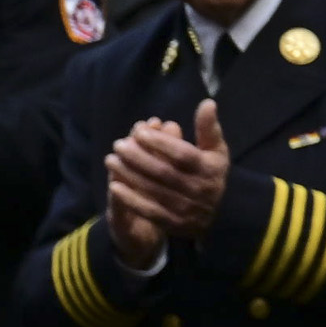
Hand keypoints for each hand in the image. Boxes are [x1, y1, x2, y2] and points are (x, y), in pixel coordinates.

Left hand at [102, 104, 228, 265]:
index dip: (160, 142)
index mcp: (211, 169)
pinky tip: (114, 186)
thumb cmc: (208, 174)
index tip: (139, 131)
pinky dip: (131, 198)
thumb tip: (207, 103)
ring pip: (153, 190)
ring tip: (110, 160)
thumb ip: (208, 129)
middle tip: (118, 145)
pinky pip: (149, 210)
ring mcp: (187, 209)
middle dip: (137, 157)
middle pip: (164, 172)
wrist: (211, 215)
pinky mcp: (174, 223)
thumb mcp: (214, 151)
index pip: (183, 154)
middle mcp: (201, 190)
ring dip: (128, 175)